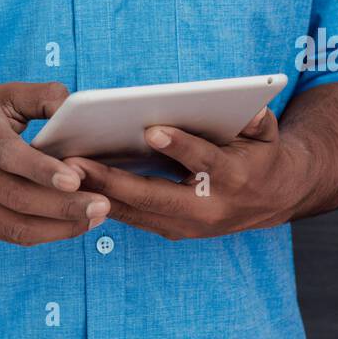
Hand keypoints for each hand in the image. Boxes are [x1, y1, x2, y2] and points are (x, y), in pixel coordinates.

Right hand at [0, 81, 110, 245]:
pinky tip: (70, 226)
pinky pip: (7, 234)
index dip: (41, 169)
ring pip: (13, 223)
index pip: (7, 154)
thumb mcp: (1, 94)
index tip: (76, 178)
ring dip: (59, 227)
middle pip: (16, 196)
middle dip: (64, 205)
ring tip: (95, 219)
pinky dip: (42, 234)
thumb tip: (76, 107)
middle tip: (103, 206)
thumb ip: (41, 97)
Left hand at [61, 107, 307, 240]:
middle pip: (155, 196)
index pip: (204, 161)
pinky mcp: (173, 231)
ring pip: (138, 213)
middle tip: (75, 165)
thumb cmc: (261, 153)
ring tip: (64, 175)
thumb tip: (246, 107)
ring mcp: (189, 226)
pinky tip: (76, 187)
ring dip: (98, 195)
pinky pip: (134, 218)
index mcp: (234, 178)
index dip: (179, 146)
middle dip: (113, 181)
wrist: (274, 198)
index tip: (151, 130)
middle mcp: (209, 210)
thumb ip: (256, 118)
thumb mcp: (265, 131)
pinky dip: (105, 203)